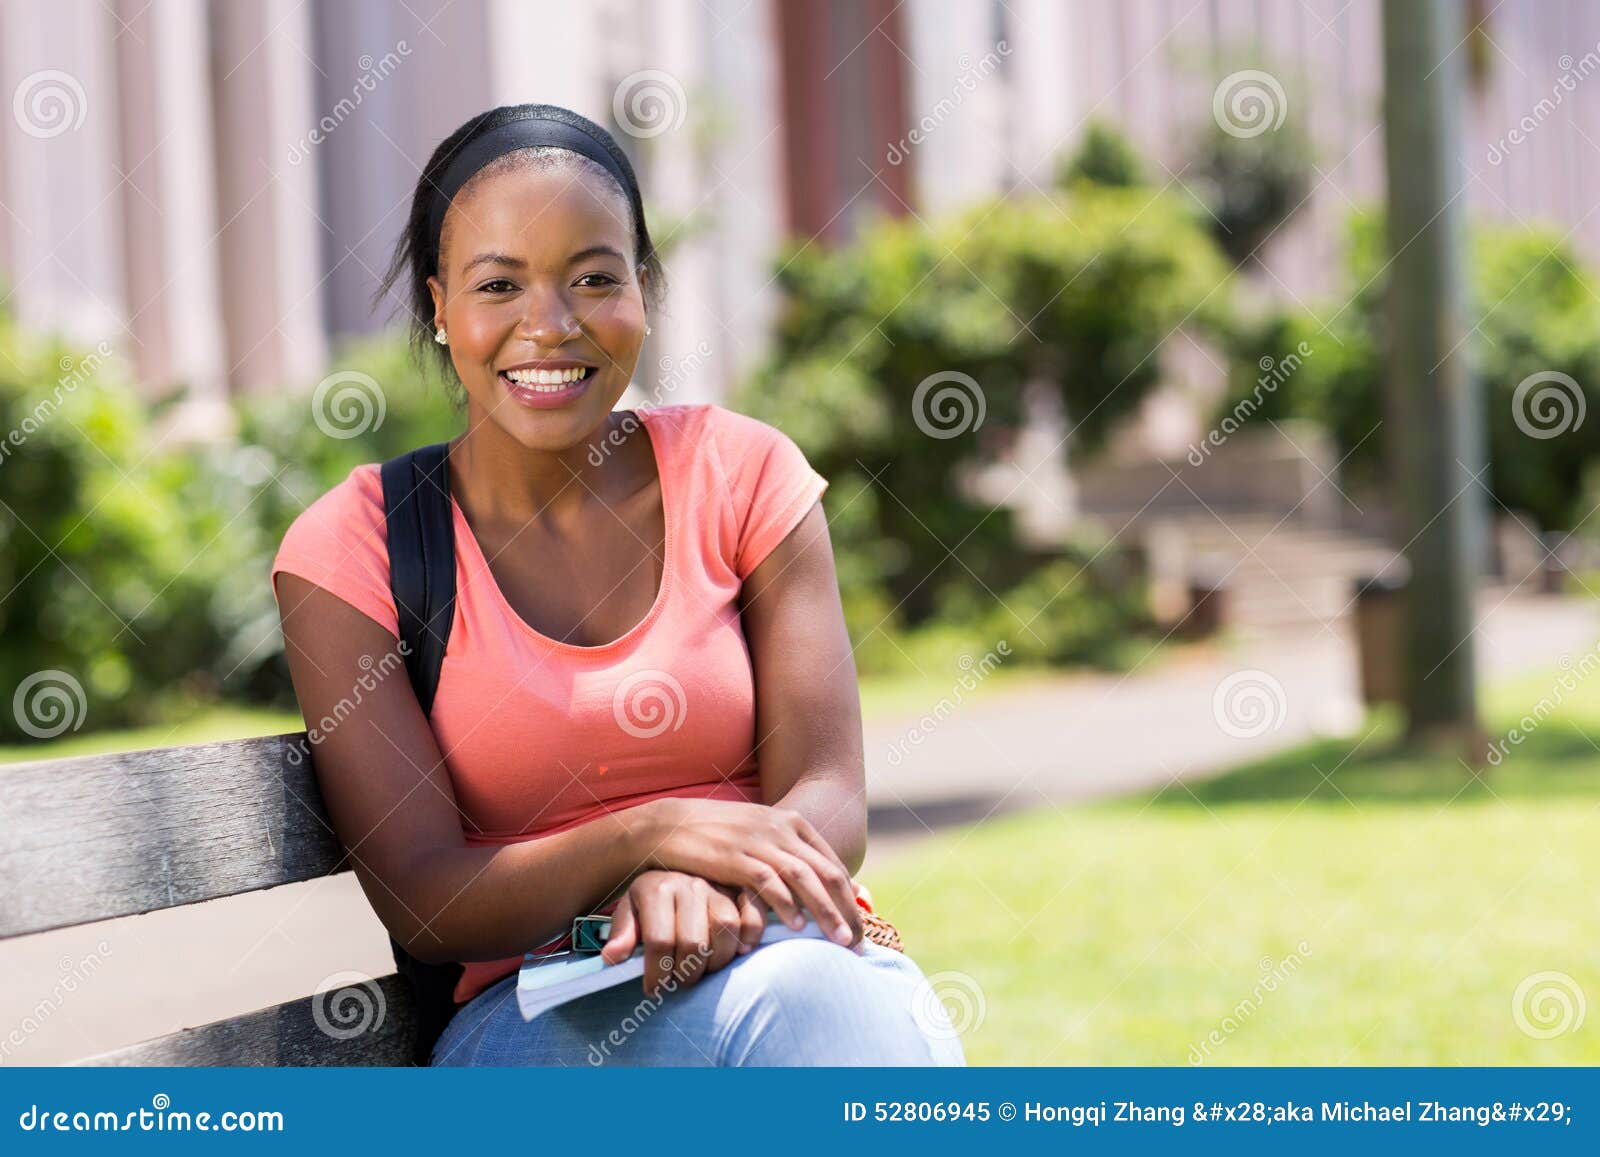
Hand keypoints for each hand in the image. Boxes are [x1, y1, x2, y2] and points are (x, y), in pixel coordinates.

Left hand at [600, 870, 767, 995]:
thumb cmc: (650, 900)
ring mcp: (717, 886)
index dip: (657, 974)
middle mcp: (689, 883)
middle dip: (685, 975)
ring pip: (726, 930)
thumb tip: (612, 957)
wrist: (672, 864)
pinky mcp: (740, 889)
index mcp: (656, 888)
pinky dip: (749, 939)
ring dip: (716, 961)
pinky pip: (752, 918)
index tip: (654, 990)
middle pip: (693, 943)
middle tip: (679, 982)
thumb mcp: (629, 911)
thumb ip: (622, 934)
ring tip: (703, 970)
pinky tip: (735, 952)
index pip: (659, 942)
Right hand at [633, 798, 862, 947]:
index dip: (851, 899)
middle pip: (827, 873)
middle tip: (860, 943)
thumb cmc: (717, 838)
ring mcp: (758, 841)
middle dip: (848, 910)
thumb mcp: (759, 837)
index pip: (833, 865)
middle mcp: (780, 829)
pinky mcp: (735, 856)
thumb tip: (819, 886)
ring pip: (805, 879)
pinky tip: (798, 928)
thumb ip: (788, 854)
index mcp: (792, 823)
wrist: (670, 825)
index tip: (861, 928)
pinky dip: (787, 905)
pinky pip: (769, 882)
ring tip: (841, 942)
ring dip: (826, 912)